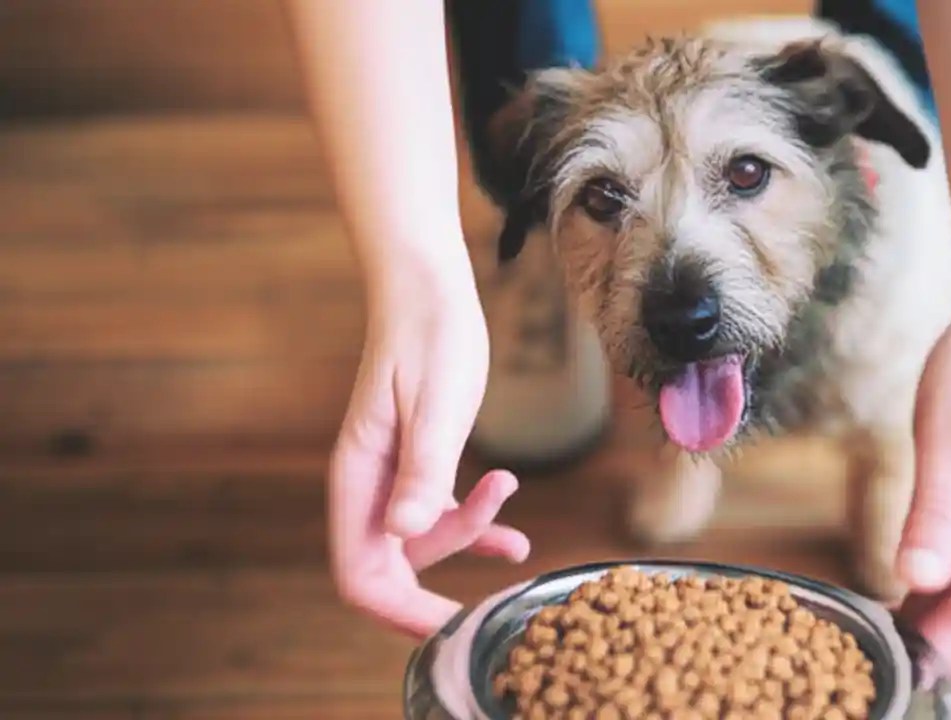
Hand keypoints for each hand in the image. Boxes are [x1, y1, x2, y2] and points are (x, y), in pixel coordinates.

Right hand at [329, 257, 529, 638]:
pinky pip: (441, 517)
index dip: (398, 611)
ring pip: (419, 546)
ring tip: (517, 543)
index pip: (359, 572)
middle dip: (430, 601)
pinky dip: (475, 530)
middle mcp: (369, 485)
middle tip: (485, 618)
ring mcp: (393, 477)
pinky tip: (514, 540)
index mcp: (357, 476)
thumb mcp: (435, 403)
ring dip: (464, 551)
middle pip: (385, 572)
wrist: (432, 291)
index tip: (447, 631)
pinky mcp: (422, 463)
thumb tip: (404, 531)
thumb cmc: (430, 336)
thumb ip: (423, 468)